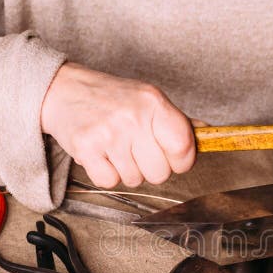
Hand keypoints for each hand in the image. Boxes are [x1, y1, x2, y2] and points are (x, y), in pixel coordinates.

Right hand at [40, 63, 194, 187]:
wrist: (64, 90)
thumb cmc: (111, 98)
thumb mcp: (148, 99)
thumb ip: (177, 121)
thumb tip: (208, 135)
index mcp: (154, 103)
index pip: (184, 148)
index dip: (182, 161)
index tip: (173, 157)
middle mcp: (133, 117)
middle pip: (160, 173)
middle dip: (151, 168)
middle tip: (138, 150)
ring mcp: (109, 134)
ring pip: (135, 180)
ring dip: (127, 170)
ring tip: (117, 148)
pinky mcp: (86, 149)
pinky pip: (110, 182)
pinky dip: (106, 174)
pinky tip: (102, 154)